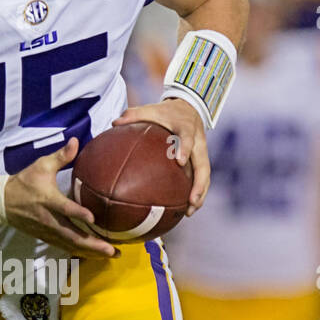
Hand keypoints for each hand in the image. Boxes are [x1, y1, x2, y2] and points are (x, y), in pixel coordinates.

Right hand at [5, 139, 117, 257]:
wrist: (2, 201)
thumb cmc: (24, 182)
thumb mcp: (41, 165)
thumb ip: (61, 156)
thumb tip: (76, 140)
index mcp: (48, 199)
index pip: (64, 208)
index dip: (78, 214)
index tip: (93, 218)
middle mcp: (49, 219)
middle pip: (72, 235)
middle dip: (93, 244)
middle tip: (112, 249)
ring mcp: (47, 231)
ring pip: (71, 244)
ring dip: (91, 251)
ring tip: (112, 254)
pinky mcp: (46, 237)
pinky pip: (66, 247)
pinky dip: (81, 252)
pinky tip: (96, 255)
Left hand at [113, 98, 209, 213]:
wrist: (188, 108)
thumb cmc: (165, 112)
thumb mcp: (150, 110)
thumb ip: (133, 115)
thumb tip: (114, 123)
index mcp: (186, 127)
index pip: (188, 138)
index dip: (185, 149)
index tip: (180, 162)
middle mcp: (198, 141)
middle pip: (203, 165)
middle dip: (200, 183)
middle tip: (192, 200)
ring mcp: (202, 152)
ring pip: (205, 175)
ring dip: (200, 193)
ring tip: (190, 211)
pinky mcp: (201, 160)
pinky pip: (201, 178)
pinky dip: (196, 193)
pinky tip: (186, 209)